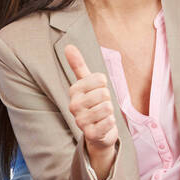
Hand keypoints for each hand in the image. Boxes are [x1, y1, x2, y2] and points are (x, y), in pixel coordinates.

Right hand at [63, 44, 117, 172]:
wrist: (98, 132)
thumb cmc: (94, 104)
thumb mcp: (87, 84)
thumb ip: (78, 65)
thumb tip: (68, 46)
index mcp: (74, 91)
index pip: (99, 79)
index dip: (104, 85)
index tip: (98, 91)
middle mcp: (74, 106)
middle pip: (104, 93)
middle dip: (108, 100)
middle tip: (101, 105)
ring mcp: (80, 121)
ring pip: (107, 107)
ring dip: (110, 112)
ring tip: (103, 115)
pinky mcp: (90, 134)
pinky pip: (108, 122)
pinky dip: (111, 123)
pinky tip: (104, 124)